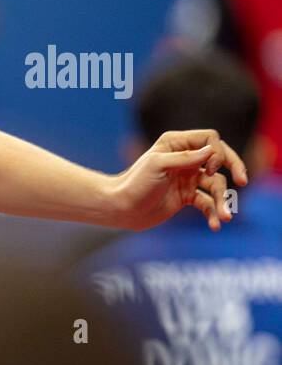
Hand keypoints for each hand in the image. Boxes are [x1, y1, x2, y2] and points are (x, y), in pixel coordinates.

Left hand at [113, 129, 248, 231]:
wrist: (121, 209)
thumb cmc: (134, 184)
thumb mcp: (158, 166)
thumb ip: (185, 158)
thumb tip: (211, 152)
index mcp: (176, 144)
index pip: (209, 139)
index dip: (216, 152)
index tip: (207, 170)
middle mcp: (185, 158)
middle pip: (220, 158)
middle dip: (235, 168)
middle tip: (243, 181)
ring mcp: (188, 178)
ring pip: (217, 185)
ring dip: (223, 201)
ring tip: (225, 217)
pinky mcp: (187, 197)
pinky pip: (208, 203)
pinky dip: (213, 213)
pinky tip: (215, 225)